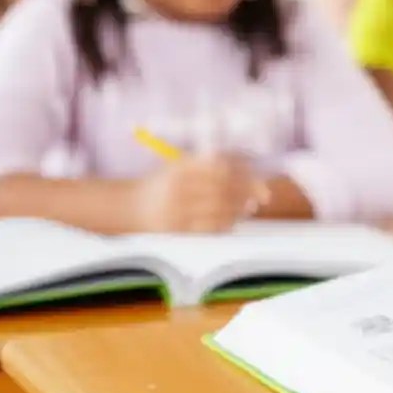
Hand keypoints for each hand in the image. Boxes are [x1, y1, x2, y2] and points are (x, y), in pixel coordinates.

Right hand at [131, 155, 268, 232]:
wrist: (130, 207)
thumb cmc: (165, 184)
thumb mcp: (181, 166)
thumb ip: (210, 164)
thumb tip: (249, 167)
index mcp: (181, 166)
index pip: (221, 167)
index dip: (245, 172)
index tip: (259, 178)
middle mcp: (178, 186)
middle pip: (224, 188)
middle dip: (247, 192)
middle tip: (262, 196)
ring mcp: (176, 209)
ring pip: (220, 209)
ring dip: (240, 209)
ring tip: (248, 208)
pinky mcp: (175, 229)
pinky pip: (210, 227)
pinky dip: (226, 224)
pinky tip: (232, 220)